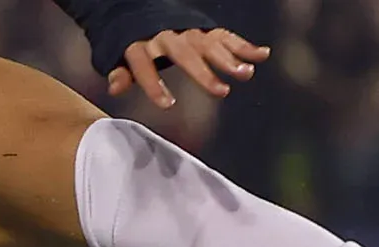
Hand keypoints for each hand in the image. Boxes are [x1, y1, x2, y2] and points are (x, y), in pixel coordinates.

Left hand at [107, 28, 268, 108]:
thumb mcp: (120, 56)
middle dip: (204, 73)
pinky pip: (226, 36)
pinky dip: (244, 45)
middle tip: (222, 92)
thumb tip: (115, 87)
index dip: (154, 84)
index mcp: (142, 44)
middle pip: (186, 54)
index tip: (168, 104)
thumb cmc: (133, 42)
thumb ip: (121, 73)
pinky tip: (263, 55)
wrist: (144, 9)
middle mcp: (168, 35)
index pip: (145, 64)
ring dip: (230, 59)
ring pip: (210, 44)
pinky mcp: (206, 29)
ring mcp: (189, 31)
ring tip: (246, 74)